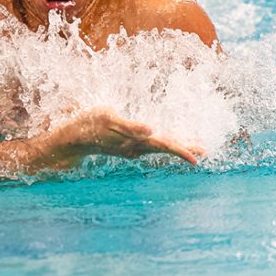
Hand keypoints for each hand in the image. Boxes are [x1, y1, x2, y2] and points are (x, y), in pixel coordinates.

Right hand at [57, 107, 203, 164]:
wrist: (72, 138)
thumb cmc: (90, 124)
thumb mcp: (108, 119)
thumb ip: (130, 126)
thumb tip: (151, 130)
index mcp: (135, 141)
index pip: (164, 145)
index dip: (182, 150)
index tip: (197, 156)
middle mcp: (136, 148)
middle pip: (165, 148)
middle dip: (184, 149)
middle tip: (203, 151)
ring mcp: (131, 148)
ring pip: (159, 148)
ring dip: (176, 147)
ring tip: (193, 148)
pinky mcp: (127, 146)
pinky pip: (151, 146)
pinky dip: (164, 144)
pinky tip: (168, 142)